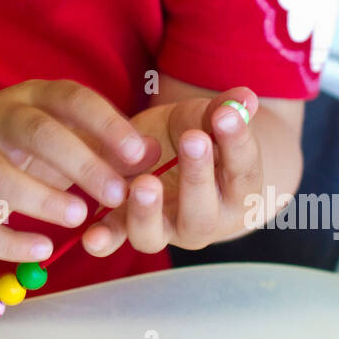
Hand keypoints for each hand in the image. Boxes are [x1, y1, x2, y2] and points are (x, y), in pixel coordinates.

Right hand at [0, 78, 162, 262]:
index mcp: (31, 98)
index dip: (106, 124)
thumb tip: (152, 155)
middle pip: (36, 133)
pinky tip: (42, 250)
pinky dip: (8, 242)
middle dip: (81, 163)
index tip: (138, 154)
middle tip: (117, 195)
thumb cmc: (24, 147)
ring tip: (80, 218)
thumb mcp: (63, 132)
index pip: (71, 98)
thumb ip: (105, 143)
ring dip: (41, 199)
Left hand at [81, 87, 261, 256]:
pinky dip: (105, 240)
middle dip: (197, 175)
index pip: (243, 169)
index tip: (225, 114)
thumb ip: (224, 110)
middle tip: (194, 139)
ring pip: (156, 234)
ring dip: (148, 212)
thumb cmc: (198, 134)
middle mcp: (204, 220)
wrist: (172, 156)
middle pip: (202, 214)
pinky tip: (92, 236)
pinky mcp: (128, 226)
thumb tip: (245, 98)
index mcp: (237, 192)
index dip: (236, 142)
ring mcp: (164, 229)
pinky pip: (117, 238)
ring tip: (145, 183)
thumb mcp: (208, 119)